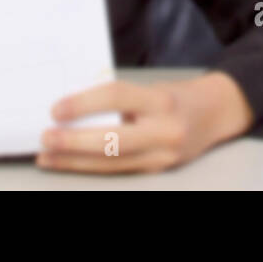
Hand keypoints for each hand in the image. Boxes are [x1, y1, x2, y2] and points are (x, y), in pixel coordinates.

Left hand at [36, 71, 253, 174]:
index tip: (56, 109)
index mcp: (162, 101)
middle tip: (45, 138)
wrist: (216, 114)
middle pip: (113, 141)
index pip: (118, 97)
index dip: (83, 103)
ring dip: (74, 161)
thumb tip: (72, 110)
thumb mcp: (153, 89)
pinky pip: (119, 172)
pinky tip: (70, 163)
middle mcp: (165, 132)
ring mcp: (163, 158)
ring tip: (47, 157)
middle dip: (74, 143)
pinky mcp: (157, 172)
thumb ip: (120, 99)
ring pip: (112, 164)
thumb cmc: (177, 96)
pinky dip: (91, 168)